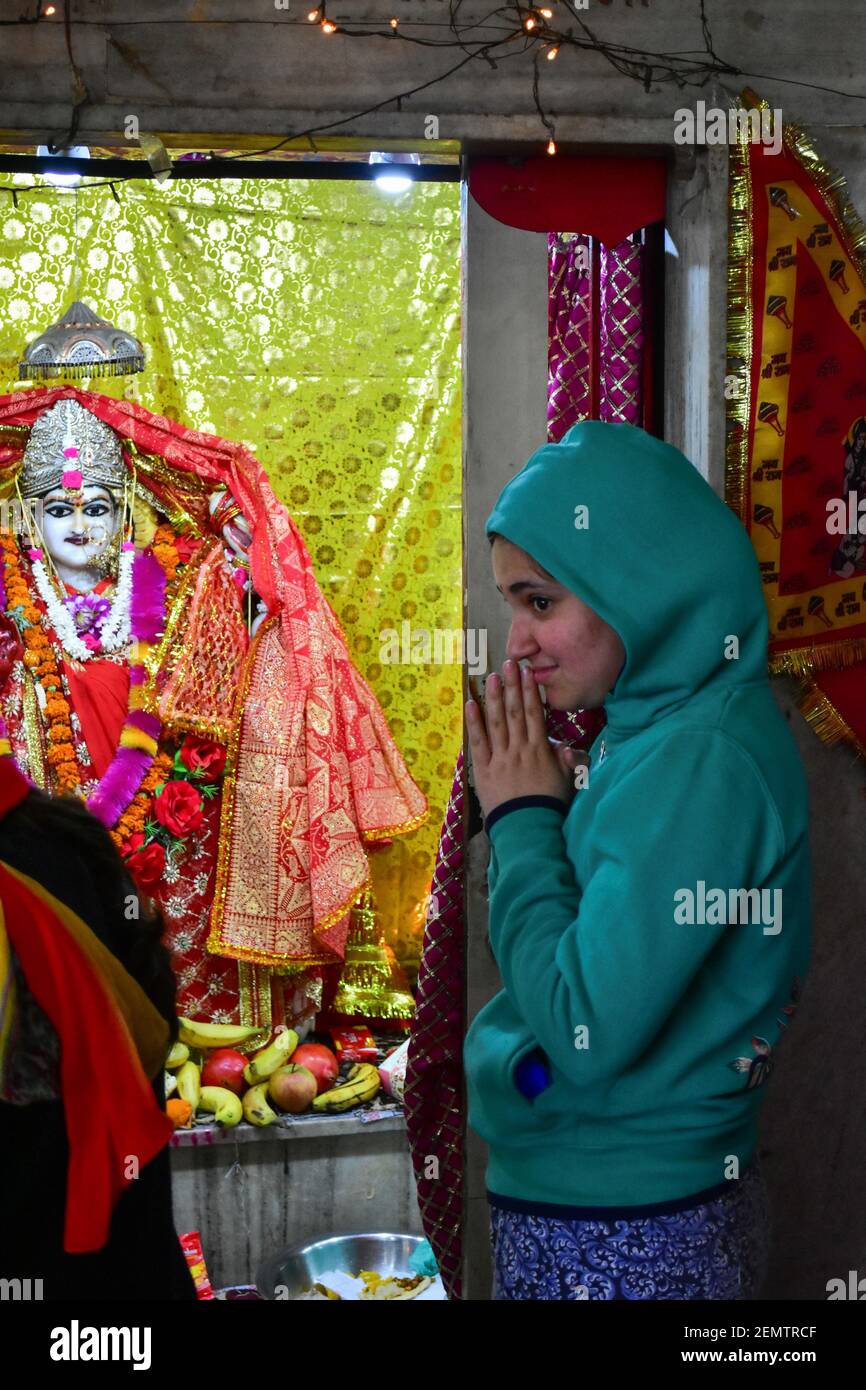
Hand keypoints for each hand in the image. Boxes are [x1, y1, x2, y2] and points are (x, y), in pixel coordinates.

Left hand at [465, 659, 580, 821]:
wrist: (528, 829)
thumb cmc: (550, 806)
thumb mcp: (568, 782)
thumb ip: (569, 760)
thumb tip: (565, 744)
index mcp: (540, 750)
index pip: (534, 714)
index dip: (530, 692)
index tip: (527, 673)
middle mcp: (519, 749)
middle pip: (515, 712)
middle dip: (512, 686)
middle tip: (509, 664)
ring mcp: (500, 758)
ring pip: (497, 722)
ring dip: (494, 697)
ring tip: (491, 676)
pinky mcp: (483, 770)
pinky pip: (478, 742)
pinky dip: (474, 723)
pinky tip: (471, 704)